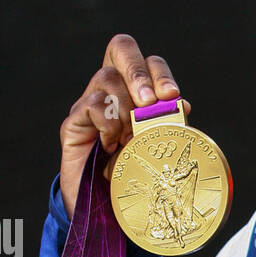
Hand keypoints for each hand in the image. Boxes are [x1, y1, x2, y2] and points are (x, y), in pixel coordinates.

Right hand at [57, 33, 190, 220]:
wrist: (105, 208)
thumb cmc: (135, 174)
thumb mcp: (158, 148)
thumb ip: (168, 125)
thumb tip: (182, 104)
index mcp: (135, 91)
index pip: (147, 60)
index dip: (159, 72)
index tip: (173, 97)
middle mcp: (111, 89)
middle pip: (121, 48)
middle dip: (139, 72)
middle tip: (150, 102)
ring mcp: (90, 102)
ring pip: (107, 78)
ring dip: (125, 107)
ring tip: (130, 137)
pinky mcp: (74, 122)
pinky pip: (91, 104)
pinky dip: (108, 123)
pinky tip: (112, 145)